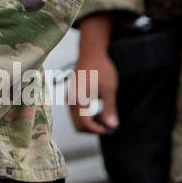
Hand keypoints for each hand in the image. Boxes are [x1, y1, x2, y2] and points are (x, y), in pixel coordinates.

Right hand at [71, 14, 118, 133]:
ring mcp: (69, 98)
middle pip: (79, 126)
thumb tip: (112, 126)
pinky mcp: (71, 95)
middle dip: (94, 129)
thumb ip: (109, 109)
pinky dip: (86, 117)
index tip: (112, 129)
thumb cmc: (101, 68)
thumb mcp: (109, 89)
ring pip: (76, 120)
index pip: (86, 125)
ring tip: (105, 118)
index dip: (99, 130)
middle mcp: (71, 101)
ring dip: (90, 124)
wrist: (91, 52)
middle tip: (110, 126)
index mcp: (79, 100)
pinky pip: (76, 113)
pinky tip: (97, 110)